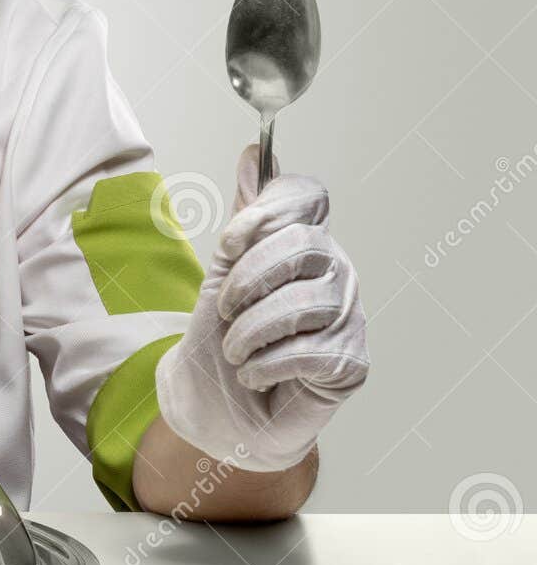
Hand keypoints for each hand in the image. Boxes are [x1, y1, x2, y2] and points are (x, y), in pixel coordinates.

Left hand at [155, 143, 368, 471]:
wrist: (213, 410)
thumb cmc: (216, 341)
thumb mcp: (220, 272)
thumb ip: (246, 218)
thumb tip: (255, 154)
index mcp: (303, 242)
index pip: (306, 196)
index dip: (264, 215)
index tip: (229, 246)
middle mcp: (334, 271)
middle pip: (303, 242)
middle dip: (248, 278)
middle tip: (224, 308)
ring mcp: (348, 316)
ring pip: (304, 300)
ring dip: (250, 330)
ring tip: (236, 350)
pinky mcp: (352, 362)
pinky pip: (312, 349)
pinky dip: (268, 364)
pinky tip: (256, 374)